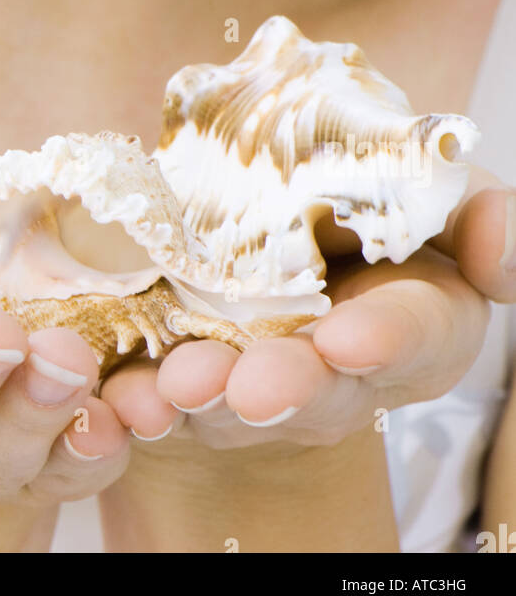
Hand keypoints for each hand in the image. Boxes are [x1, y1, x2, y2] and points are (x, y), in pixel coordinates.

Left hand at [100, 170, 515, 450]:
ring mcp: (259, 376)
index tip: (348, 338)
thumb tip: (505, 252)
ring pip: (230, 400)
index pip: (410, 338)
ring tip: (171, 388)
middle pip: (316, 389)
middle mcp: (339, 368)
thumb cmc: (374, 201)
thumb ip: (479, 215)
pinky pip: (161, 393)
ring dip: (201, 399)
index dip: (382, 340)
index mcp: (416, 324)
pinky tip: (120, 394)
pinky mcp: (187, 369)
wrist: (278, 218)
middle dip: (283, 388)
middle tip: (250, 386)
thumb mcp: (438, 195)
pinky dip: (137, 400)